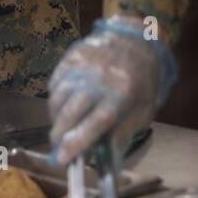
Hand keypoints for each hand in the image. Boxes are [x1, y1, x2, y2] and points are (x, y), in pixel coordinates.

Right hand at [48, 16, 177, 166]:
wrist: (136, 39)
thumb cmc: (143, 79)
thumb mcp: (144, 108)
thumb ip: (124, 132)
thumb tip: (104, 158)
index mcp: (122, 94)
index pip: (95, 123)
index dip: (77, 142)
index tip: (63, 158)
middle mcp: (99, 79)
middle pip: (71, 111)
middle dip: (59, 134)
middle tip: (55, 148)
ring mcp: (82, 66)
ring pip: (57, 98)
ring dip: (55, 118)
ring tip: (59, 128)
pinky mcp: (69, 57)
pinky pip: (54, 83)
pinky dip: (53, 98)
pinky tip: (60, 107)